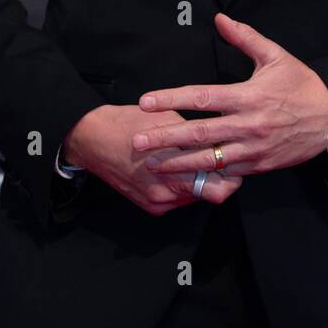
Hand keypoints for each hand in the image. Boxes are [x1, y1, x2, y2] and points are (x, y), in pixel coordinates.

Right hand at [64, 102, 243, 215]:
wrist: (91, 139)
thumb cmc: (128, 124)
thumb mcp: (167, 122)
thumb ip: (194, 136)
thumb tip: (219, 137)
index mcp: (172, 172)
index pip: (217, 189)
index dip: (231, 176)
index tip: (235, 161)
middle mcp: (165, 194)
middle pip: (208, 195)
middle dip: (218, 179)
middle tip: (222, 160)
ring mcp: (156, 203)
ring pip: (193, 196)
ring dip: (199, 181)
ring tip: (199, 159)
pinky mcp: (149, 205)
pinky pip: (177, 199)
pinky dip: (183, 185)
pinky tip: (179, 167)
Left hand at [131, 14, 327, 177]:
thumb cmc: (303, 85)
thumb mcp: (276, 56)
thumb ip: (245, 38)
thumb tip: (220, 18)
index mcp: (248, 95)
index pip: (202, 97)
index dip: (172, 98)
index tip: (146, 101)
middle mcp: (248, 124)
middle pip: (199, 133)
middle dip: (165, 137)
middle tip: (138, 141)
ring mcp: (253, 149)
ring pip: (210, 159)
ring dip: (178, 162)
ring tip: (152, 163)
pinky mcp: (260, 166)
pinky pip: (228, 173)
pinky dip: (206, 175)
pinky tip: (185, 176)